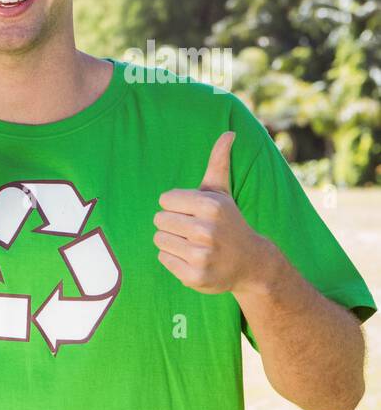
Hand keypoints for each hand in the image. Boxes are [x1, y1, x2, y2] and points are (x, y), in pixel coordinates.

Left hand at [153, 130, 267, 295]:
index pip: (164, 199)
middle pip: (159, 220)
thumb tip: (228, 133)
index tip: (192, 212)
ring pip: (158, 239)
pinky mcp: (194, 276)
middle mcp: (206, 230)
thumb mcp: (222, 193)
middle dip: (172, 223)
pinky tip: (192, 258)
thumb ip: (218, 162)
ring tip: (193, 243)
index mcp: (211, 206)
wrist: (251, 263)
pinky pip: (162, 259)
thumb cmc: (228, 222)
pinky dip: (173, 259)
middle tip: (192, 229)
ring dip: (171, 241)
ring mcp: (201, 255)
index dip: (175, 205)